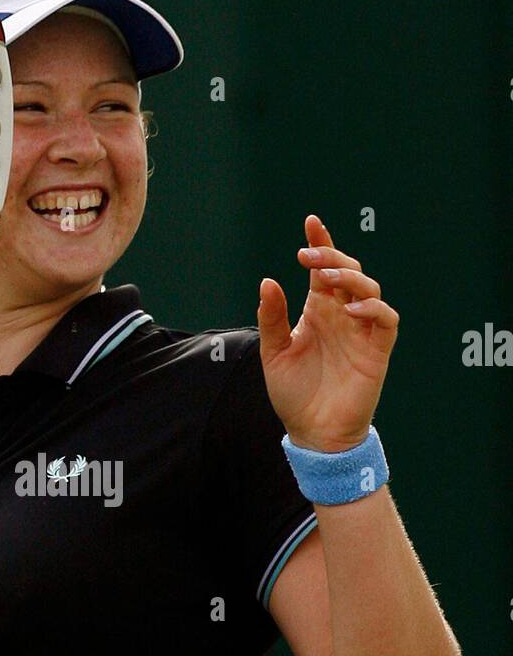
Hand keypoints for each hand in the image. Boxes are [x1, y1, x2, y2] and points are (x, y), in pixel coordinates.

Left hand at [256, 214, 398, 451]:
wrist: (312, 432)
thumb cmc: (293, 394)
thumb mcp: (274, 353)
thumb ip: (272, 318)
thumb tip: (269, 281)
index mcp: (318, 311)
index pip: (323, 271)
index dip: (321, 244)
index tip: (311, 223)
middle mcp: (341, 316)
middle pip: (347, 272)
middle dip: (332, 257)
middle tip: (308, 256)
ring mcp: (360, 332)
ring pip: (369, 289)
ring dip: (352, 278)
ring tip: (329, 279)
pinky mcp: (377, 351)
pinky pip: (386, 321)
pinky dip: (374, 309)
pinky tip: (352, 310)